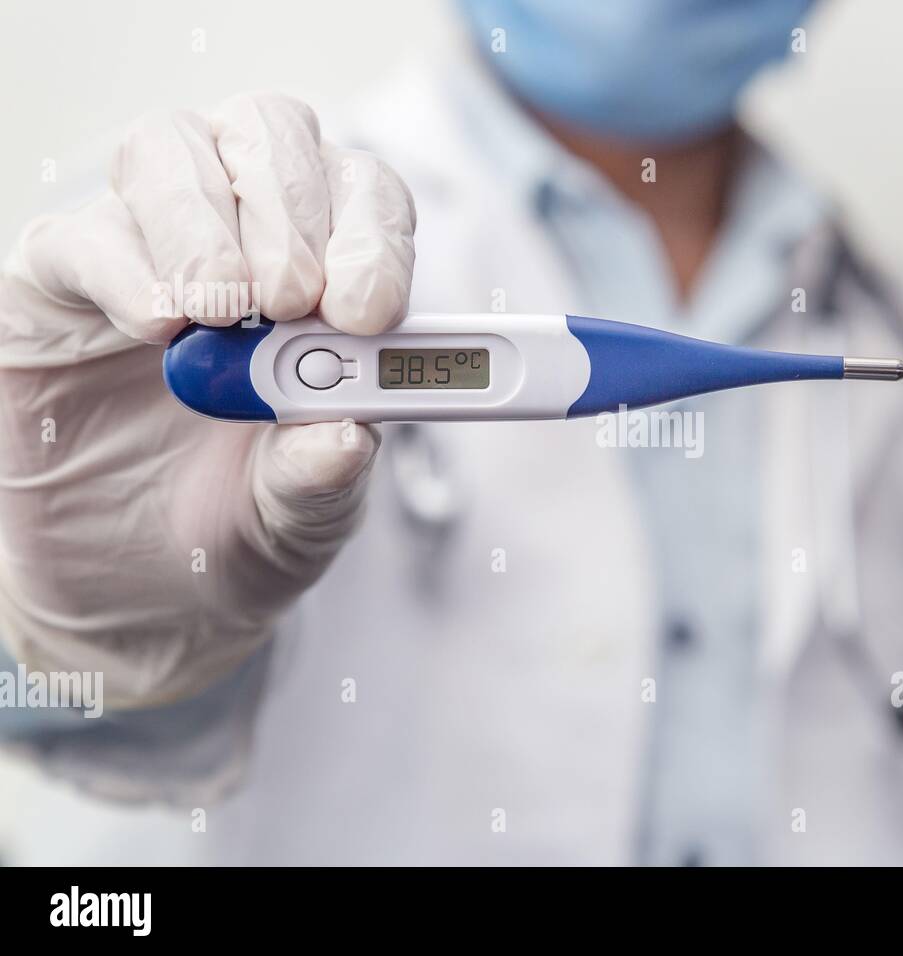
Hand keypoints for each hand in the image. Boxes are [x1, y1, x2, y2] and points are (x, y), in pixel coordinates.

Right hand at [0, 92, 415, 706]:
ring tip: (219, 312)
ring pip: (171, 149)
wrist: (141, 594)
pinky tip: (156, 325)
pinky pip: (79, 234)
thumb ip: (325, 474)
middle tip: (291, 300)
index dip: (373, 235)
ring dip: (205, 224)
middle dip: (290, 208)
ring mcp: (146, 251)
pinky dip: (122, 268)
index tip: (369, 309)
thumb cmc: (245, 528)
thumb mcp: (303, 517)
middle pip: (269, 132)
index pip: (364, 197)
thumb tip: (348, 432)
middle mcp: (242, 239)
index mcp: (329, 277)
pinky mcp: (55, 286)